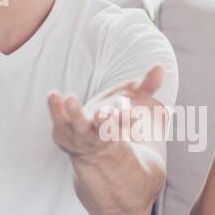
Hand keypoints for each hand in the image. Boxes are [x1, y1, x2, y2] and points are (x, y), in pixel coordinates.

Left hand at [47, 64, 164, 160]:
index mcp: (120, 129)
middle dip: (103, 123)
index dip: (125, 118)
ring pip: (79, 126)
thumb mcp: (134, 101)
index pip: (124, 124)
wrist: (93, 148)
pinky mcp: (61, 132)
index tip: (128, 114)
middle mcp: (99, 136)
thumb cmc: (116, 118)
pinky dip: (56, 109)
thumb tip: (160, 66)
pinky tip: (54, 94)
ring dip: (75, 113)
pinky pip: (59, 121)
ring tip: (71, 98)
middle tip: (103, 113)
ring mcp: (79, 136)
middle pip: (102, 130)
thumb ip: (147, 85)